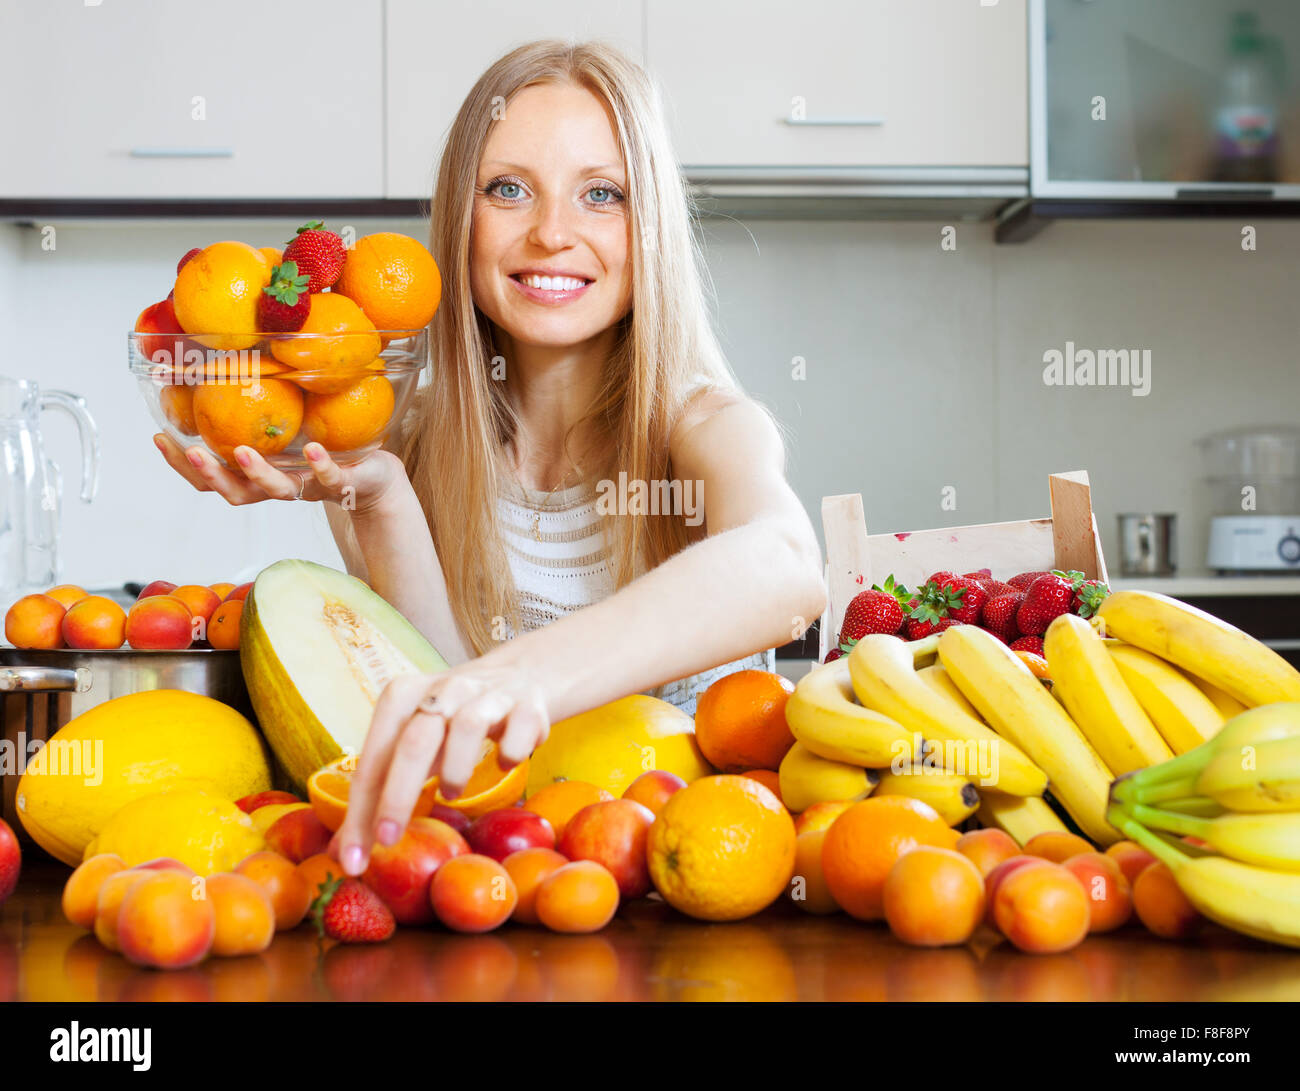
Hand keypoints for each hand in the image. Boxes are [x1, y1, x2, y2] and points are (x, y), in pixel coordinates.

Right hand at [154, 433, 403, 509]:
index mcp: (259, 476)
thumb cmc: (326, 452)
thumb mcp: (288, 430)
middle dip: (209, 475)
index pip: (211, 478)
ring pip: (277, 490)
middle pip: (234, 493)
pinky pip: (329, 477)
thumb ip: (260, 411)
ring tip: (241, 451)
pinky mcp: (343, 484)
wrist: (376, 479)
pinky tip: (312, 448)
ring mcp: (309, 487)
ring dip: (257, 472)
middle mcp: (279, 487)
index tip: (159, 438)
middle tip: (190, 452)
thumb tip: (224, 365)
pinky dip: (320, 465)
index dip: (182, 465)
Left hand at [334, 660, 550, 875]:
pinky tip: (504, 764)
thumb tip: (345, 853)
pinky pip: (521, 727)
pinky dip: (512, 751)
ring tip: (451, 794)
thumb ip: (380, 792)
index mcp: (404, 696)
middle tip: (388, 840)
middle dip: (396, 797)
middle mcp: (443, 689)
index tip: (355, 859)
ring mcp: (488, 695)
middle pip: (414, 742)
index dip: (360, 811)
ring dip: (456, 769)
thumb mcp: (413, 745)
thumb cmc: (452, 720)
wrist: (518, 676)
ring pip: (467, 726)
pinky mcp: (528, 704)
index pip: (374, 757)